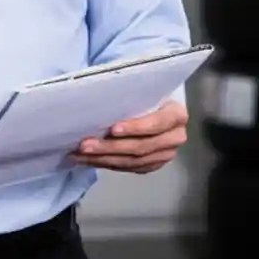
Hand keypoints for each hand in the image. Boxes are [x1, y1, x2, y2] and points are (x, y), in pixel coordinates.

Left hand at [71, 100, 187, 173]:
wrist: (155, 106)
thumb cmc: (146, 95)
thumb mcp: (144, 91)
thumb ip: (131, 97)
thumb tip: (98, 101)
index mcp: (176, 115)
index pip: (157, 123)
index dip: (135, 127)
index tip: (113, 129)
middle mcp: (175, 137)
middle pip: (142, 146)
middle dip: (110, 147)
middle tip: (85, 145)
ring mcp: (165, 154)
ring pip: (133, 161)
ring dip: (104, 158)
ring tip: (81, 154)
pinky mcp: (153, 164)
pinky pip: (129, 168)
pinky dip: (107, 164)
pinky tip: (89, 160)